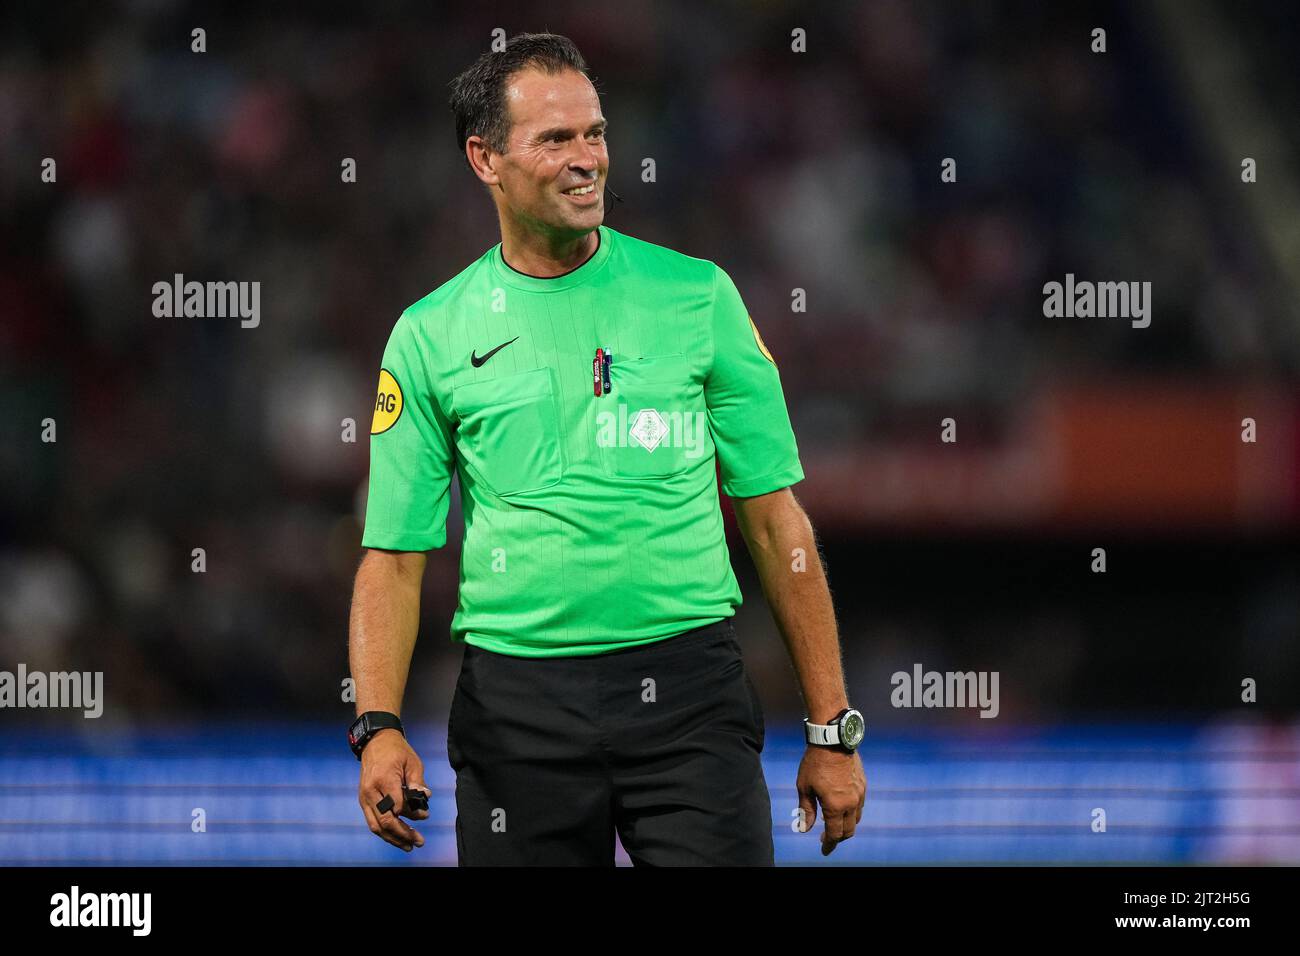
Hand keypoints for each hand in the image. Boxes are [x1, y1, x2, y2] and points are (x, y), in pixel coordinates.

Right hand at [358, 728, 429, 851]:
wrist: (375, 742)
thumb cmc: (396, 751)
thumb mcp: (412, 762)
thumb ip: (417, 783)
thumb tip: (425, 798)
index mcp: (384, 779)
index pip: (398, 806)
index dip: (413, 814)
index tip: (426, 815)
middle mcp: (370, 791)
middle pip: (385, 821)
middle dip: (403, 834)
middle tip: (419, 841)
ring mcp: (364, 797)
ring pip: (376, 826)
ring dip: (393, 838)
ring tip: (409, 845)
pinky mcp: (363, 801)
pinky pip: (372, 822)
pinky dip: (384, 832)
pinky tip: (397, 837)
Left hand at [795, 746, 865, 855]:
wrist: (833, 740)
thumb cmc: (814, 763)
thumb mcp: (804, 787)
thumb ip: (806, 810)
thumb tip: (804, 829)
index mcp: (835, 806)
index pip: (835, 834)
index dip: (829, 844)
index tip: (824, 850)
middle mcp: (851, 803)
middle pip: (848, 830)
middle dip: (838, 837)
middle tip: (827, 838)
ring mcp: (859, 794)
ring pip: (856, 819)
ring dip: (846, 825)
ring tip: (833, 823)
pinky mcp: (863, 785)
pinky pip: (860, 805)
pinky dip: (851, 812)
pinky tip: (841, 807)